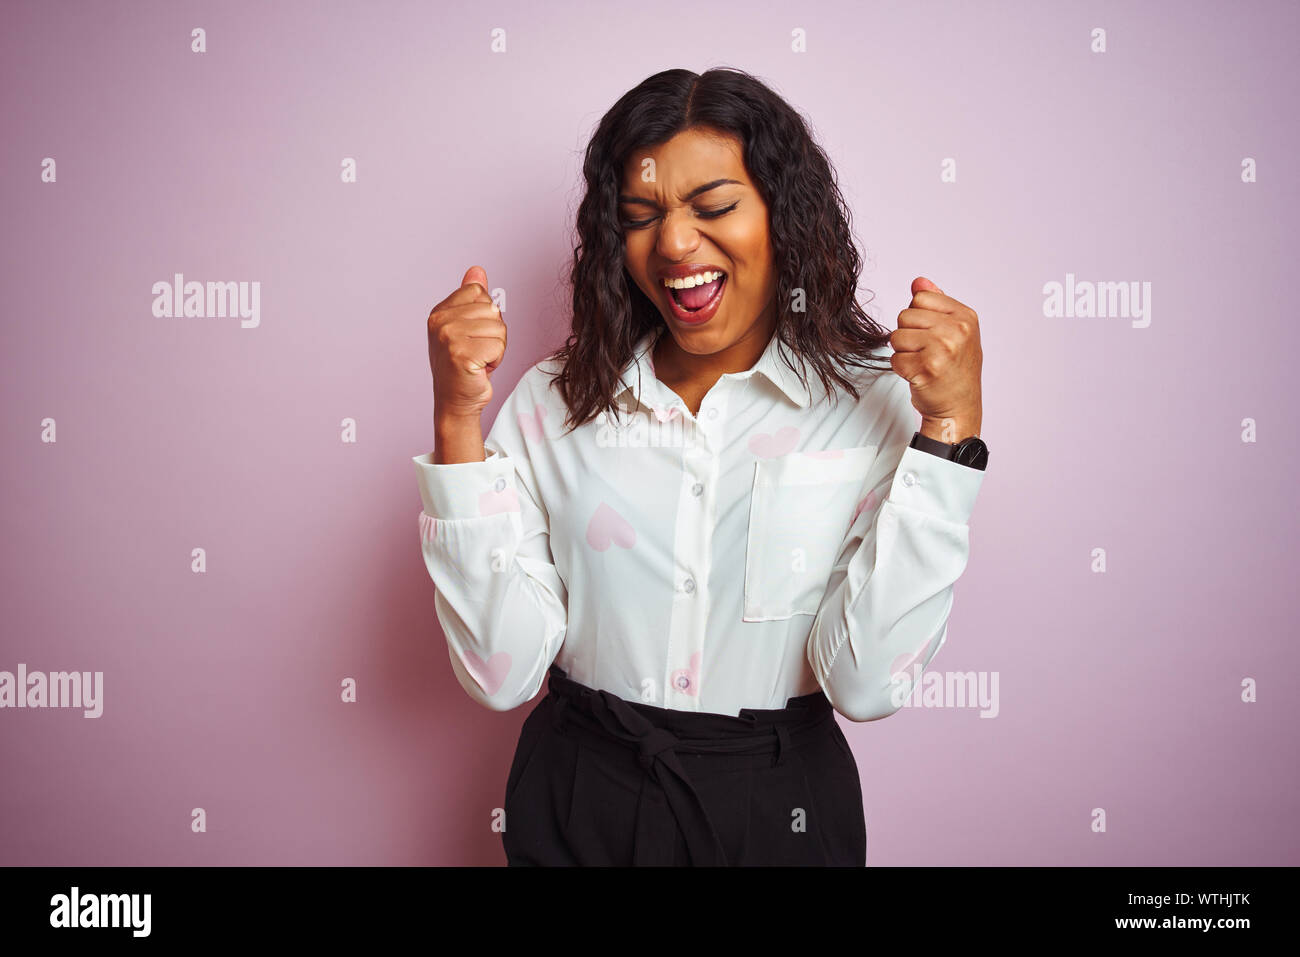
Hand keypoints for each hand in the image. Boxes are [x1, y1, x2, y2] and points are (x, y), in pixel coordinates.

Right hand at [427, 265, 507, 419]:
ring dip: (496, 349)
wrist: (455, 401)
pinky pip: (498, 346)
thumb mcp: (465, 327)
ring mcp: (449, 338)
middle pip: (492, 310)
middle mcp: (440, 322)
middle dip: (493, 334)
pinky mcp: (461, 355)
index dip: (485, 315)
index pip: (479, 292)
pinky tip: (480, 369)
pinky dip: (496, 361)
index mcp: (439, 312)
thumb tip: (477, 270)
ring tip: (479, 360)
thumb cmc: (462, 366)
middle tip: (478, 352)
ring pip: (499, 329)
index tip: (473, 335)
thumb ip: (470, 298)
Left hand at [890, 276, 982, 442]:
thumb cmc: (955, 370)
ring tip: (924, 363)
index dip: (918, 317)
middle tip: (927, 353)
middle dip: (908, 336)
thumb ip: (936, 304)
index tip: (932, 335)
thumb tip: (919, 281)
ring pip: (896, 336)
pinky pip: (895, 359)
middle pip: (905, 315)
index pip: (920, 297)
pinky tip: (920, 376)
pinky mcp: (927, 368)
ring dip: (904, 353)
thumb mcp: (955, 331)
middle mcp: (957, 330)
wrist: (958, 409)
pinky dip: (902, 369)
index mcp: (965, 316)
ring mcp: (943, 348)